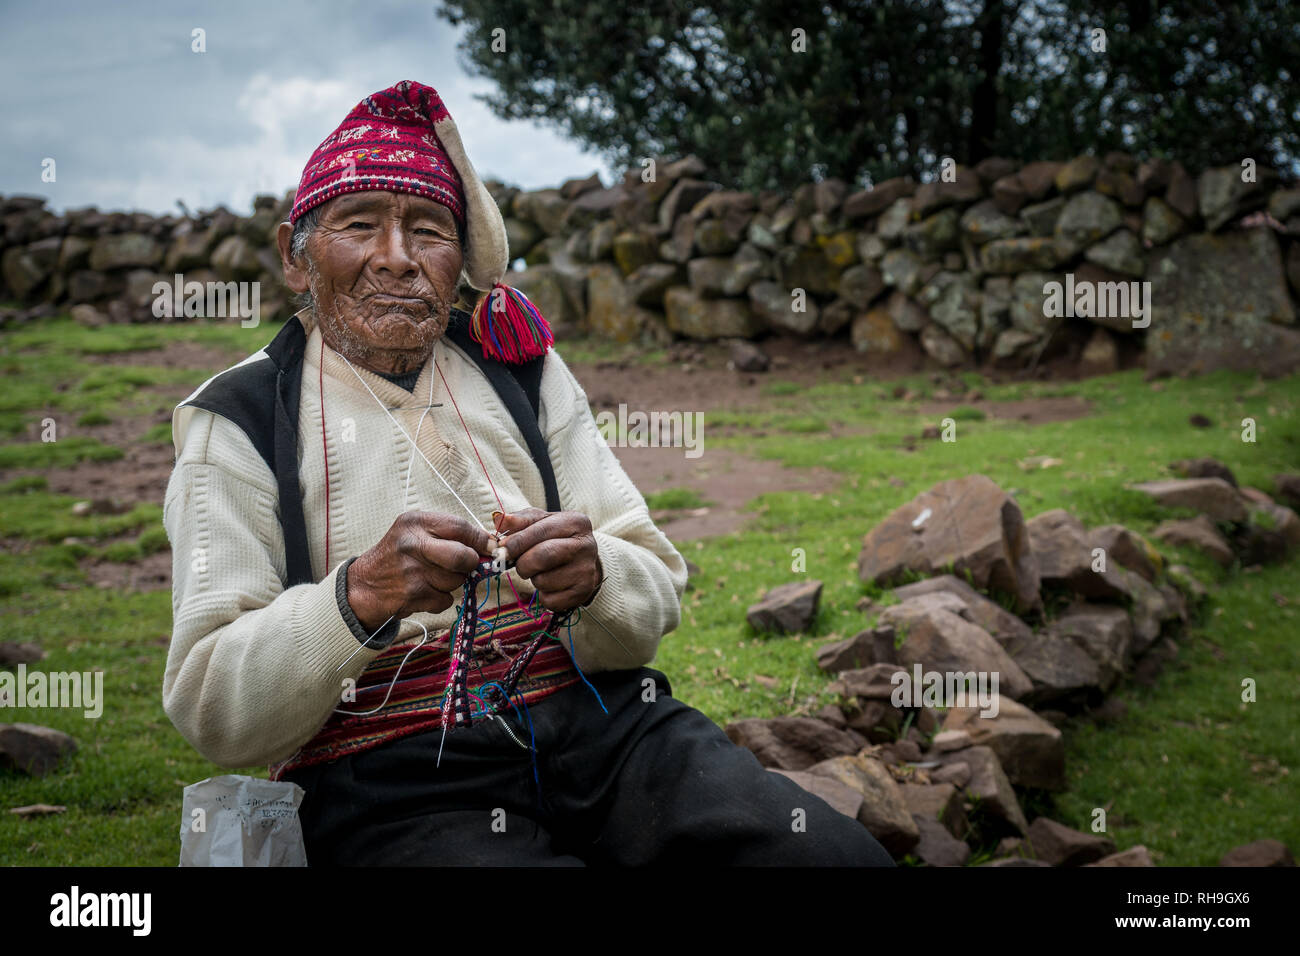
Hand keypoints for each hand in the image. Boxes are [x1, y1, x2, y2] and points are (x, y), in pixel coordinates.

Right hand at [347, 511, 492, 630]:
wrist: (364, 585)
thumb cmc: (398, 556)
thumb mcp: (416, 533)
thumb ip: (449, 535)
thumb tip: (490, 546)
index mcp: (415, 522)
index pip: (460, 527)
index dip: (481, 539)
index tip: (490, 547)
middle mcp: (412, 544)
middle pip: (463, 556)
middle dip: (470, 564)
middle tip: (464, 565)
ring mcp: (412, 572)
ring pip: (456, 580)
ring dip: (452, 583)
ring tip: (432, 577)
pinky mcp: (412, 596)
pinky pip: (446, 599)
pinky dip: (440, 599)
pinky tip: (424, 591)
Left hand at [492, 508, 602, 611]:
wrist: (582, 562)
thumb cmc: (556, 538)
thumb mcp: (541, 522)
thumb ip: (521, 520)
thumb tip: (500, 519)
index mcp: (576, 522)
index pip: (540, 531)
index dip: (516, 542)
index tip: (501, 549)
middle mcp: (586, 545)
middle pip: (542, 557)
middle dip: (523, 563)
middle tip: (519, 564)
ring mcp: (586, 571)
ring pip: (543, 581)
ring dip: (534, 579)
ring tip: (541, 571)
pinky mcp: (582, 593)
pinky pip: (549, 600)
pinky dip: (543, 596)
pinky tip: (551, 585)